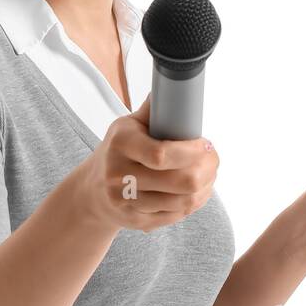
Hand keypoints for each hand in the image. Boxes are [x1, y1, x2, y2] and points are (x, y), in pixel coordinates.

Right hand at [79, 93, 218, 232]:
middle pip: (180, 182)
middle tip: (214, 159)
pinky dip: (196, 202)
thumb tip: (175, 83)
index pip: (161, 154)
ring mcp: (127, 203)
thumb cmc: (118, 151)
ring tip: (209, 174)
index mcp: (120, 145)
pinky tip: (199, 190)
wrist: (92, 191)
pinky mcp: (136, 222)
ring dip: (206, 187)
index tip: (206, 144)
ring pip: (184, 202)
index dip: (192, 152)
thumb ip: (153, 109)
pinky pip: (177, 215)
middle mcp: (119, 176)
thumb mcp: (127, 126)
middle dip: (207, 169)